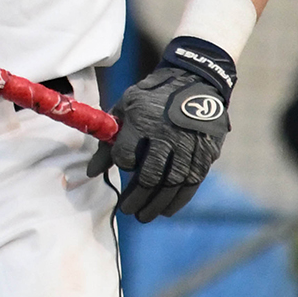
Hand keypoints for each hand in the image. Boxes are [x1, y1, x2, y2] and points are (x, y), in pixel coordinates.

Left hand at [88, 39, 233, 221]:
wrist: (196, 80)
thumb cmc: (153, 96)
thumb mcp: (126, 106)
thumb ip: (109, 138)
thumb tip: (91, 172)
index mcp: (142, 119)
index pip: (126, 154)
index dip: (121, 163)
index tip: (122, 166)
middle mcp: (167, 134)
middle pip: (149, 175)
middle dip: (136, 197)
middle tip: (127, 210)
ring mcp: (189, 145)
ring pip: (171, 184)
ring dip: (156, 204)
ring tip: (143, 216)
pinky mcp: (206, 152)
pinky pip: (192, 183)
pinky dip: (178, 200)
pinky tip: (166, 210)